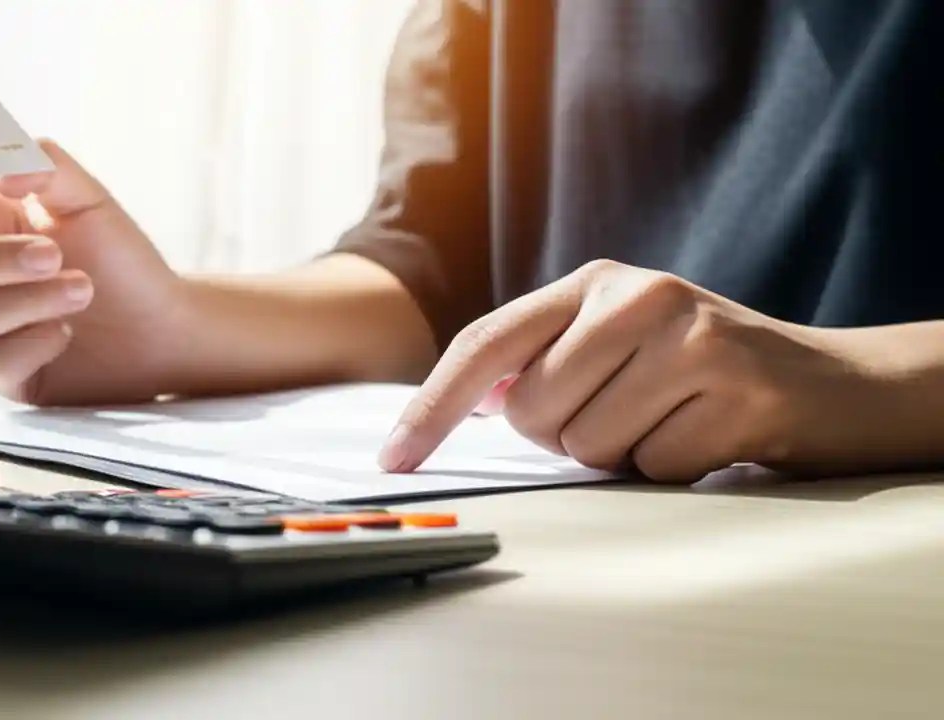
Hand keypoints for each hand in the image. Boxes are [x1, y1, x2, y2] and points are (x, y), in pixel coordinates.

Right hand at [0, 139, 186, 404]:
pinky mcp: (5, 373)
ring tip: (83, 290)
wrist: (162, 325)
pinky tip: (67, 332)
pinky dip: (36, 341)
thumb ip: (46, 165)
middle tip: (52, 254)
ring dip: (26, 300)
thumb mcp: (90, 198)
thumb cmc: (120, 260)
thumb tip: (1, 168)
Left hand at [379, 259, 874, 481]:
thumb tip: (476, 402)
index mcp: (592, 282)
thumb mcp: (615, 344)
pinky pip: (651, 466)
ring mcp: (686, 334)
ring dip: (621, 454)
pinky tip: (707, 433)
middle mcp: (634, 293)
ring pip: (586, 444)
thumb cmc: (697, 372)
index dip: (432, 406)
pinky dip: (670, 467)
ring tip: (670, 419)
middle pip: (532, 411)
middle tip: (625, 415)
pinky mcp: (731, 382)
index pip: (486, 344)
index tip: (394, 458)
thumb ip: (543, 362)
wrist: (824, 383)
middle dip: (565, 437)